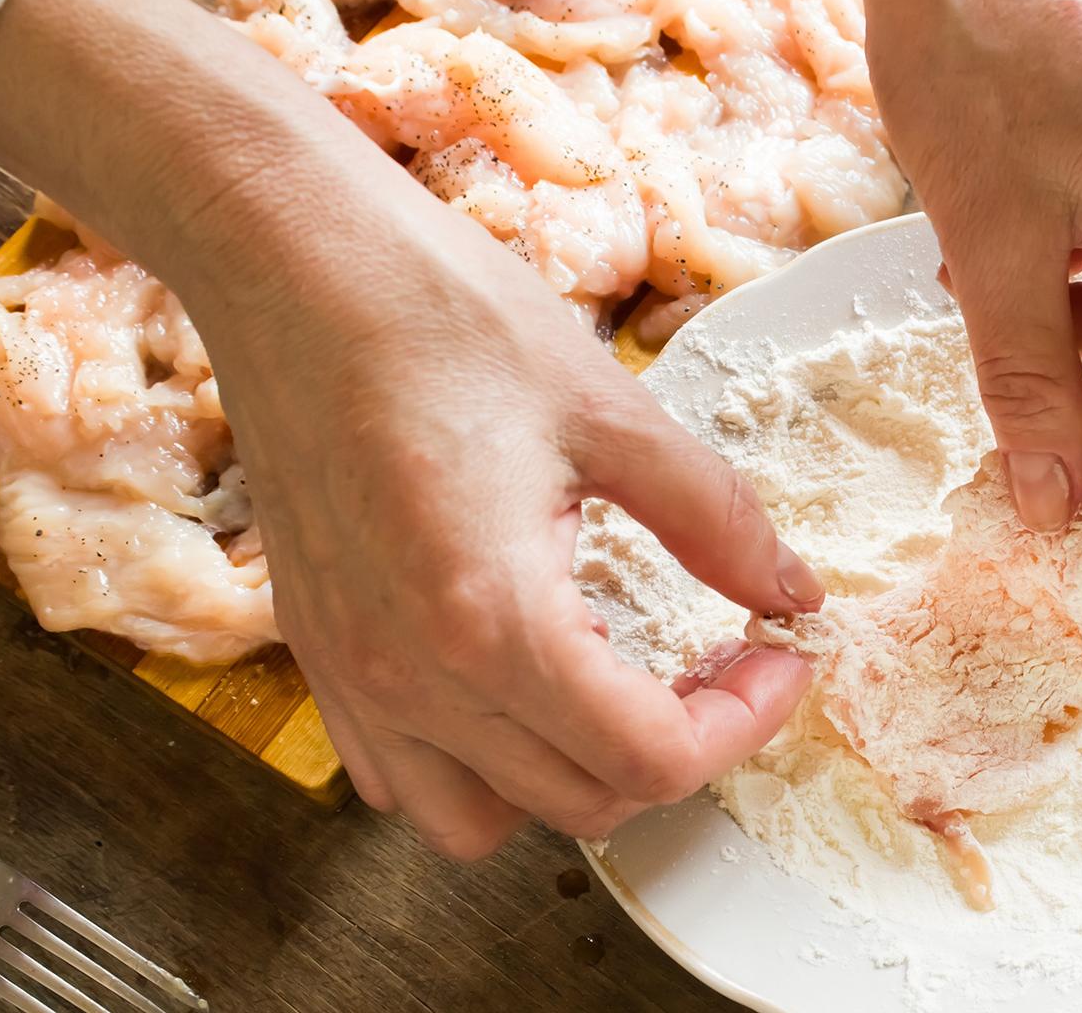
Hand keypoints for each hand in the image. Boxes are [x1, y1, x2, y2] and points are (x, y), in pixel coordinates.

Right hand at [216, 209, 821, 856]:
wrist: (289, 261)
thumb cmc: (439, 312)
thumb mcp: (612, 409)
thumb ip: (716, 519)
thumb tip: (792, 592)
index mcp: (490, 617)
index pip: (649, 759)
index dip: (743, 722)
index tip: (777, 658)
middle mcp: (409, 675)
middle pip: (583, 800)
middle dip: (681, 746)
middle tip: (722, 660)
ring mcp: (351, 676)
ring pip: (483, 820)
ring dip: (575, 776)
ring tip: (622, 685)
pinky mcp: (319, 653)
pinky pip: (401, 777)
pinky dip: (478, 766)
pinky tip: (523, 681)